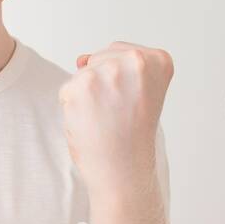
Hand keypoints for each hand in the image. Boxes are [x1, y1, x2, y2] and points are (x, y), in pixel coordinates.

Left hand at [58, 41, 173, 191]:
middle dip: (102, 85)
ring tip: (105, 118)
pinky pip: (67, 90)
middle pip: (99, 58)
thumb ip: (117, 66)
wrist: (124, 171)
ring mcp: (108, 72)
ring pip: (83, 74)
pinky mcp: (82, 86)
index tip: (132, 103)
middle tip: (118, 113)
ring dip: (87, 97)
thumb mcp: (141, 91)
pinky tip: (92, 123)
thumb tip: (81, 58)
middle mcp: (136, 61)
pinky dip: (73, 108)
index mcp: (158, 60)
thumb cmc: (132, 135)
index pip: (122, 52)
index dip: (121, 82)